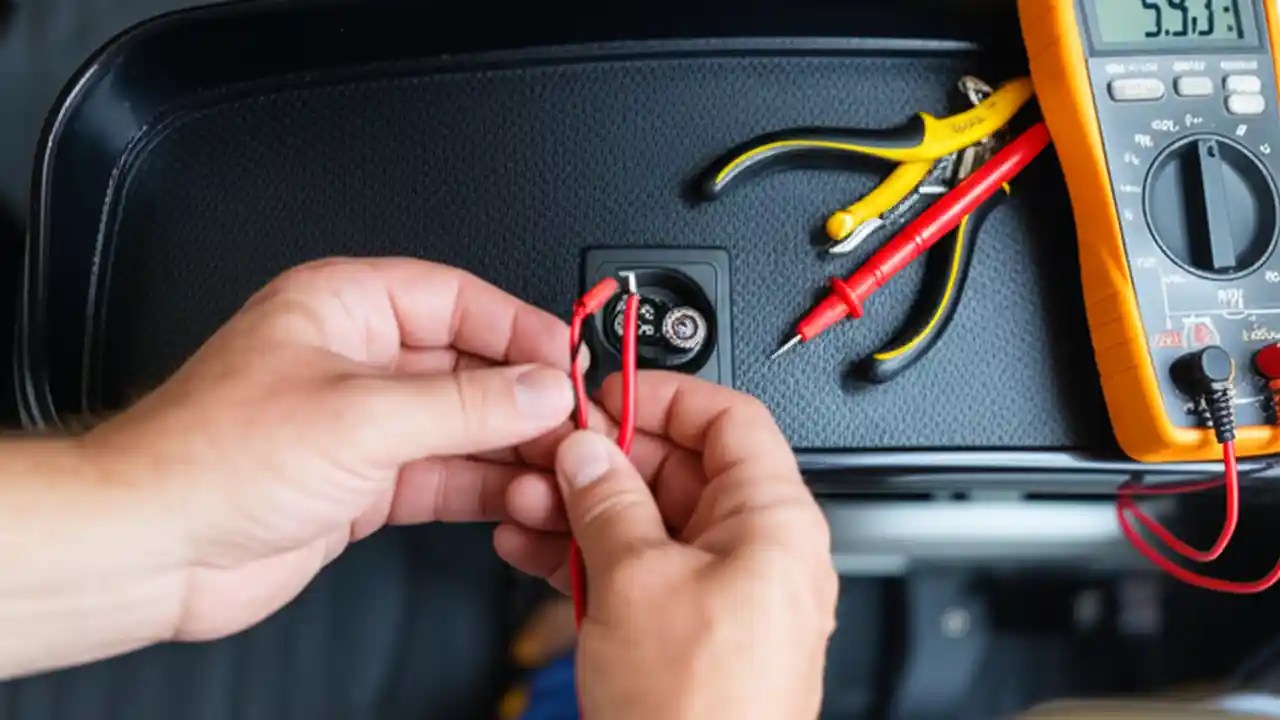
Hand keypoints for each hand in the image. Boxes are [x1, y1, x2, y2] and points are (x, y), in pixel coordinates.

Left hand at [82, 258, 575, 640]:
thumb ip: (466, 404)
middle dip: (523, 395)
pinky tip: (519, 495)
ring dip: (510, 446)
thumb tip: (541, 389)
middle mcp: (357, 358)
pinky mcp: (365, 481)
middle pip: (466, 363)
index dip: (518, 326)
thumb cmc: (210, 459)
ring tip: (558, 465)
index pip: (456, 298)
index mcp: (344, 307)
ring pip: (461, 424)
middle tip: (575, 422)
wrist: (151, 548)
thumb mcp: (361, 416)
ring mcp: (363, 423)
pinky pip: (443, 473)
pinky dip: (483, 486)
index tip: (567, 359)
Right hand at [495, 373, 837, 719]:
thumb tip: (590, 452)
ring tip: (525, 504)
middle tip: (548, 456)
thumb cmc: (701, 713)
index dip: (664, 395)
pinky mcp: (689, 631)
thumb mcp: (634, 581)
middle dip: (604, 460)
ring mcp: (723, 594)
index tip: (607, 394)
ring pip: (648, 521)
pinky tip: (535, 548)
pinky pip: (640, 571)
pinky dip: (589, 556)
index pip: (729, 420)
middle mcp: (759, 553)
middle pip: (678, 470)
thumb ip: (608, 501)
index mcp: (774, 522)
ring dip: (582, 508)